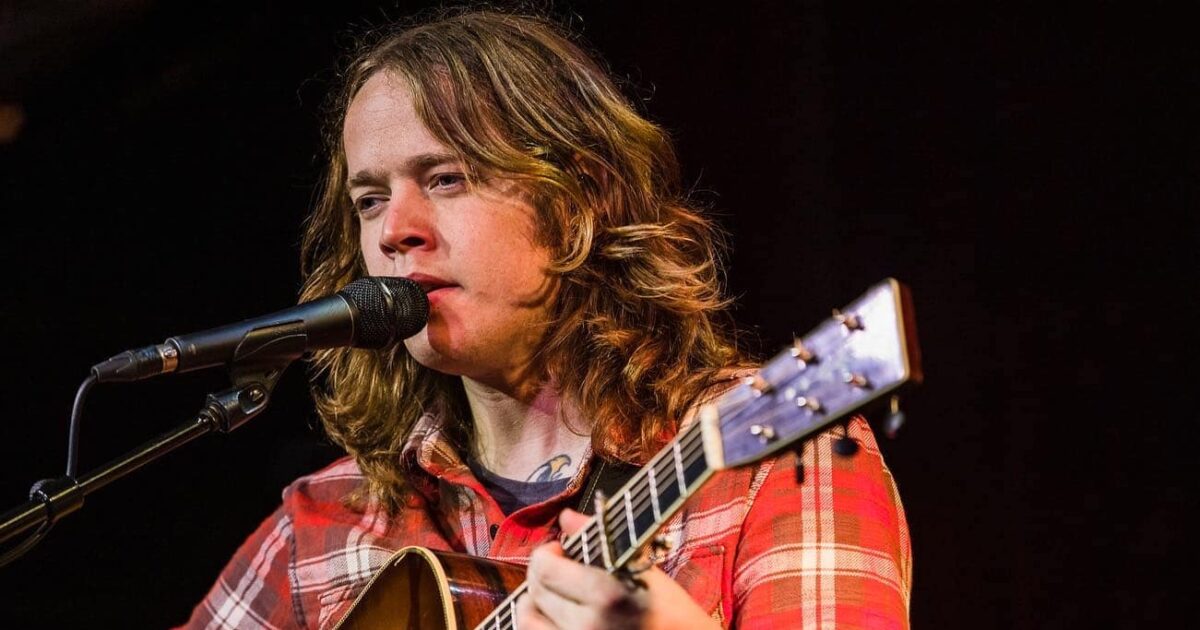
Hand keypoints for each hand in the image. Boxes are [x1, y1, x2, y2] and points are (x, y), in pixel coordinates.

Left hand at [516, 509, 720, 629]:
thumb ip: (601, 541)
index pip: (544, 570)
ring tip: (554, 598)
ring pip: (528, 623)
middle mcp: (588, 627)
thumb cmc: (675, 613)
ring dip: (535, 605)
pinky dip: (543, 626)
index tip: (560, 550)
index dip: (545, 554)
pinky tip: (559, 619)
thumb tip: (566, 518)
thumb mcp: (646, 571)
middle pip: (534, 594)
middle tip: (559, 570)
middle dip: (541, 575)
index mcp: (607, 596)